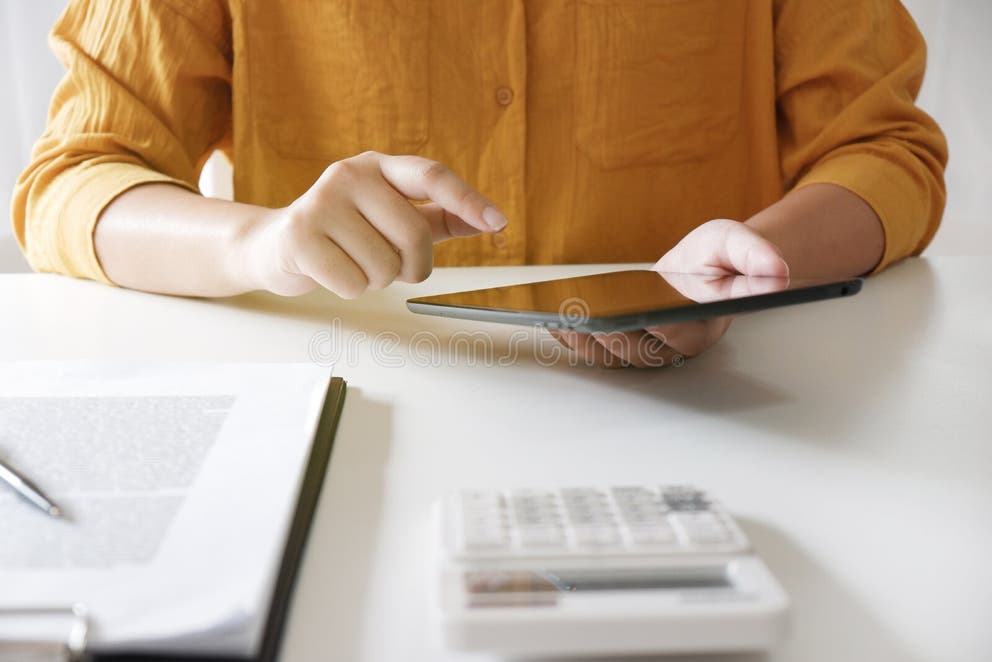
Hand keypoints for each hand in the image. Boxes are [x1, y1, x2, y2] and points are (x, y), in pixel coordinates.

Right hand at [241, 152, 506, 296]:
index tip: (498, 223)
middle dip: (412, 267)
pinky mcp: (300, 236)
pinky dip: (349, 289)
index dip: (467, 200)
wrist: (274, 246)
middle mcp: (350, 175)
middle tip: (391, 267)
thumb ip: (438, 218)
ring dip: (375, 280)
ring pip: (383, 266)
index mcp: (379, 168)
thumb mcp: (391, 219)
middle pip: (414, 235)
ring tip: (351, 263)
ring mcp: (321, 202)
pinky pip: (353, 283)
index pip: (431, 176)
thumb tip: (488, 219)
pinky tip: (330, 271)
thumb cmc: (343, 233)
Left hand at [551, 219, 788, 367]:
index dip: (664, 330)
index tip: (646, 319)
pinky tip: (549, 320)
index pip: (682, 334)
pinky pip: (592, 347)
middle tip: (587, 322)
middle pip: (639, 351)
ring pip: (611, 355)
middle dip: (612, 338)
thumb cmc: (717, 258)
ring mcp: (644, 345)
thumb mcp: (737, 244)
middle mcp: (671, 345)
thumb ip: (755, 255)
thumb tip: (777, 270)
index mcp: (702, 326)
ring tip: (558, 320)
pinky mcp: (620, 340)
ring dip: (584, 342)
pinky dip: (570, 338)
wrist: (701, 265)